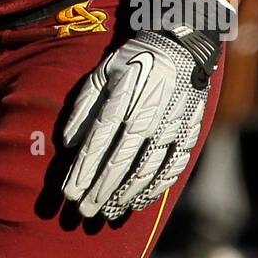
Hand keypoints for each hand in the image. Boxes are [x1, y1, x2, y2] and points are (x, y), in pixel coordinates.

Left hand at [62, 27, 214, 220]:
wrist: (182, 45)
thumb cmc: (133, 60)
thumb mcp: (102, 72)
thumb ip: (83, 106)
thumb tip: (68, 143)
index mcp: (122, 96)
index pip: (98, 141)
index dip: (83, 169)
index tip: (69, 193)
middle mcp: (147, 114)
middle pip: (120, 161)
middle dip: (100, 190)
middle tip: (84, 212)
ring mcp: (171, 125)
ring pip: (146, 169)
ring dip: (125, 195)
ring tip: (107, 212)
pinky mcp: (189, 132)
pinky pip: (172, 167)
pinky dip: (155, 187)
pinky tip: (139, 201)